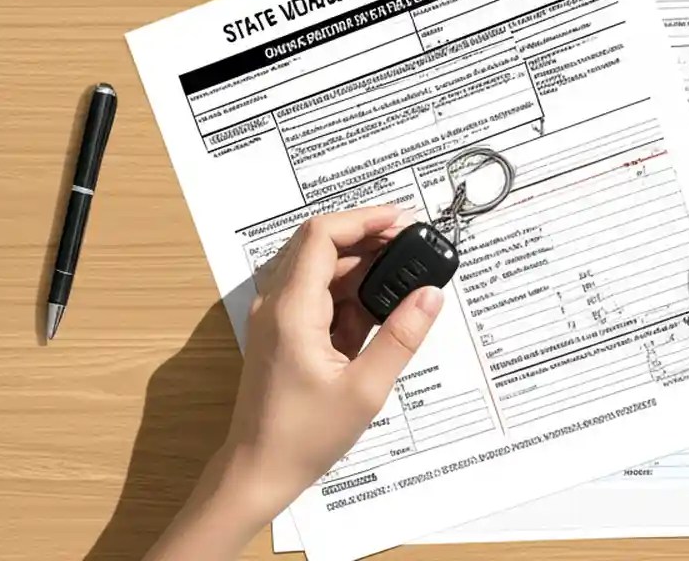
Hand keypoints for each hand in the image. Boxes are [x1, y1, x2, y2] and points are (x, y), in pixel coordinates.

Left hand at [226, 205, 443, 515]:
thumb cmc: (303, 437)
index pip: (323, 234)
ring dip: (360, 272)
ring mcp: (275, 317)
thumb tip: (430, 295)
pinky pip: (317, 294)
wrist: (258, 470)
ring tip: (398, 296)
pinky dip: (347, 297)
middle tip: (412, 251)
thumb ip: (402, 335)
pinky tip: (371, 323)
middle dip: (369, 242)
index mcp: (292, 311)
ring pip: (320, 268)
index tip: (402, 220)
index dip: (364, 218)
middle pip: (322, 244)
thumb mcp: (367, 388)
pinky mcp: (281, 331)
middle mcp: (276, 305)